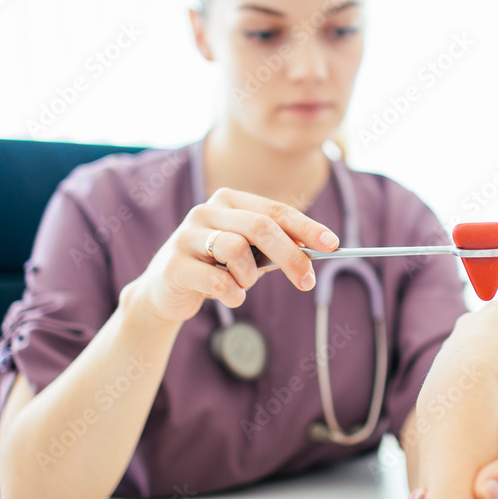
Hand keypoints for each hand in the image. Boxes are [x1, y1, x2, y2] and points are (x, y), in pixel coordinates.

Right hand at [125, 187, 338, 323]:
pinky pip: (219, 281)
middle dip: (290, 255)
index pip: (275, 210)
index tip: (333, 244)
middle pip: (260, 226)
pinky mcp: (174, 265)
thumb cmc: (216, 268)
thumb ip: (277, 246)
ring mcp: (186, 236)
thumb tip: (321, 248)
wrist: (164, 292)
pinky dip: (234, 295)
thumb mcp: (248, 253)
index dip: (306, 226)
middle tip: (308, 281)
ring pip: (237, 251)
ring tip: (242, 285)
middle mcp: (205, 211)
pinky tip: (230, 297)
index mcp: (228, 201)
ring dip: (250, 277)